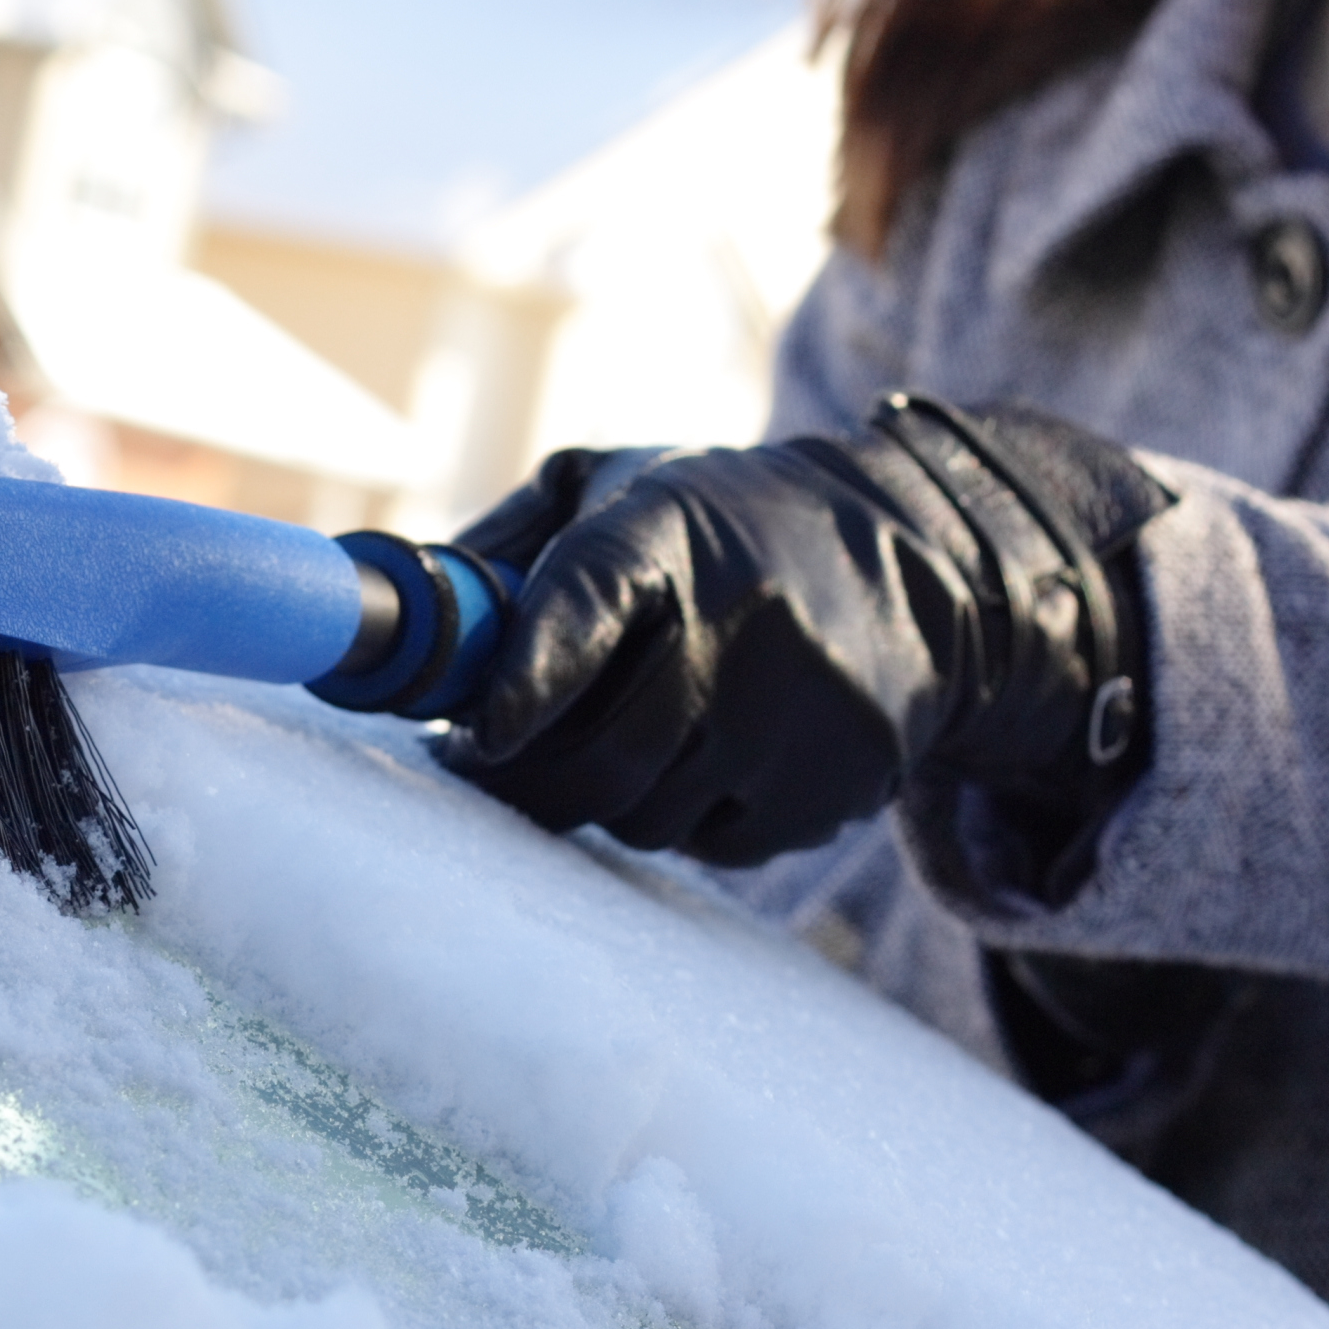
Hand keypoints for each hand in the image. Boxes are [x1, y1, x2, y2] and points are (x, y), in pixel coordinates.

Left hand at [438, 396, 1170, 869]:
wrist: (928, 568)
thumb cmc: (732, 527)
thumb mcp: (626, 487)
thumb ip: (512, 543)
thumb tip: (400, 608)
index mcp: (673, 531)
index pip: (587, 607)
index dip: (525, 678)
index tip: (474, 732)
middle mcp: (742, 625)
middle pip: (597, 755)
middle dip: (522, 774)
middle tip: (487, 760)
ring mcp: (793, 719)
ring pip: (640, 813)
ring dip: (601, 794)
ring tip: (613, 739)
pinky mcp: (830, 789)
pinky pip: (708, 841)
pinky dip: (681, 815)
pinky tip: (700, 756)